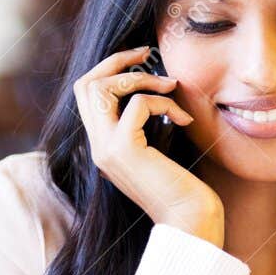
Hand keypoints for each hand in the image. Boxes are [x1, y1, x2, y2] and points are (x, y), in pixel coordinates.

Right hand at [73, 46, 224, 242]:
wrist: (190, 221)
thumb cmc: (184, 187)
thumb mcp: (159, 149)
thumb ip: (147, 125)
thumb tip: (154, 89)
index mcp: (104, 146)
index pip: (88, 95)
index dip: (110, 70)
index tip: (141, 59)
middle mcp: (98, 147)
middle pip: (85, 85)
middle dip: (116, 62)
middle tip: (147, 54)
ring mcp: (106, 149)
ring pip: (100, 89)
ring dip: (140, 79)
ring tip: (171, 88)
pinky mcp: (123, 150)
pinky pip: (137, 105)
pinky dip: (163, 103)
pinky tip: (183, 120)